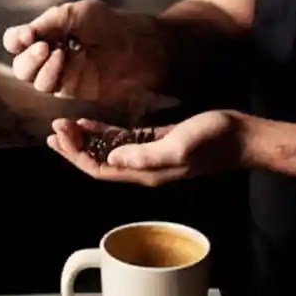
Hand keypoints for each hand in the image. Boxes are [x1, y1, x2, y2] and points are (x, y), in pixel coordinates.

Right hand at [2, 0, 158, 103]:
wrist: (137, 43)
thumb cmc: (108, 24)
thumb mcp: (76, 13)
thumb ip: (47, 23)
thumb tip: (23, 36)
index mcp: (46, 34)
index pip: (16, 41)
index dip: (15, 39)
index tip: (27, 34)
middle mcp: (48, 55)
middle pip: (20, 65)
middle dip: (27, 57)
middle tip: (43, 46)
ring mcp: (60, 74)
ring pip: (31, 80)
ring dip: (38, 67)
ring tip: (57, 52)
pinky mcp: (71, 90)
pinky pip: (50, 87)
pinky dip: (52, 74)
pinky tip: (66, 60)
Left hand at [45, 111, 249, 186]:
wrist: (241, 137)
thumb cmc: (214, 140)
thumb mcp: (178, 145)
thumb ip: (145, 154)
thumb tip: (112, 158)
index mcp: (146, 172)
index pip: (100, 169)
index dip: (76, 155)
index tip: (58, 135)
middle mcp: (144, 168)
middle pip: (99, 162)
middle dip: (74, 148)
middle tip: (53, 129)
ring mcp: (150, 156)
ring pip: (108, 152)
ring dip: (86, 140)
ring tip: (64, 126)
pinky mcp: (158, 142)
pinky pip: (123, 142)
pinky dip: (105, 133)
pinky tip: (92, 123)